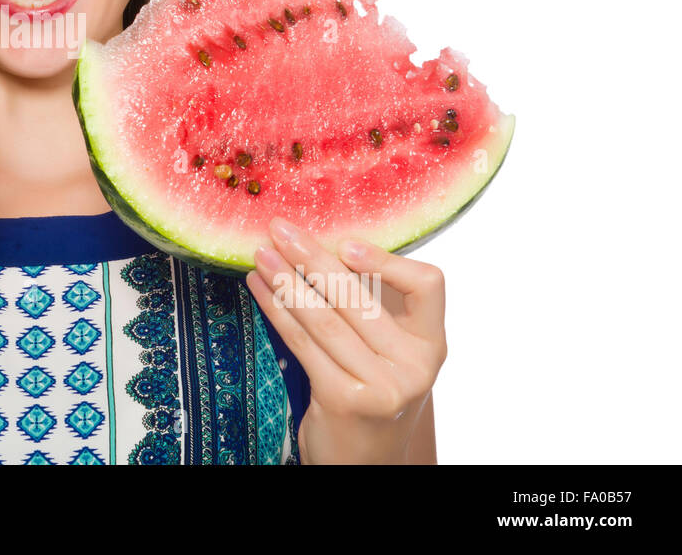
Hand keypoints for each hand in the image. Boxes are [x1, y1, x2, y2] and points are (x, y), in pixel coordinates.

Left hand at [245, 217, 445, 464]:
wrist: (363, 460)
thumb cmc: (371, 390)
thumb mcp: (388, 351)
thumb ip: (374, 306)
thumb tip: (324, 242)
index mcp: (431, 344)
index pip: (428, 285)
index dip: (388, 259)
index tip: (346, 241)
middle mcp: (414, 366)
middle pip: (360, 297)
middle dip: (313, 257)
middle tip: (280, 228)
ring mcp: (381, 386)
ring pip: (324, 317)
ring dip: (286, 279)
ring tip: (260, 253)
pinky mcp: (344, 399)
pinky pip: (302, 342)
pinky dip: (275, 309)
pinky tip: (257, 287)